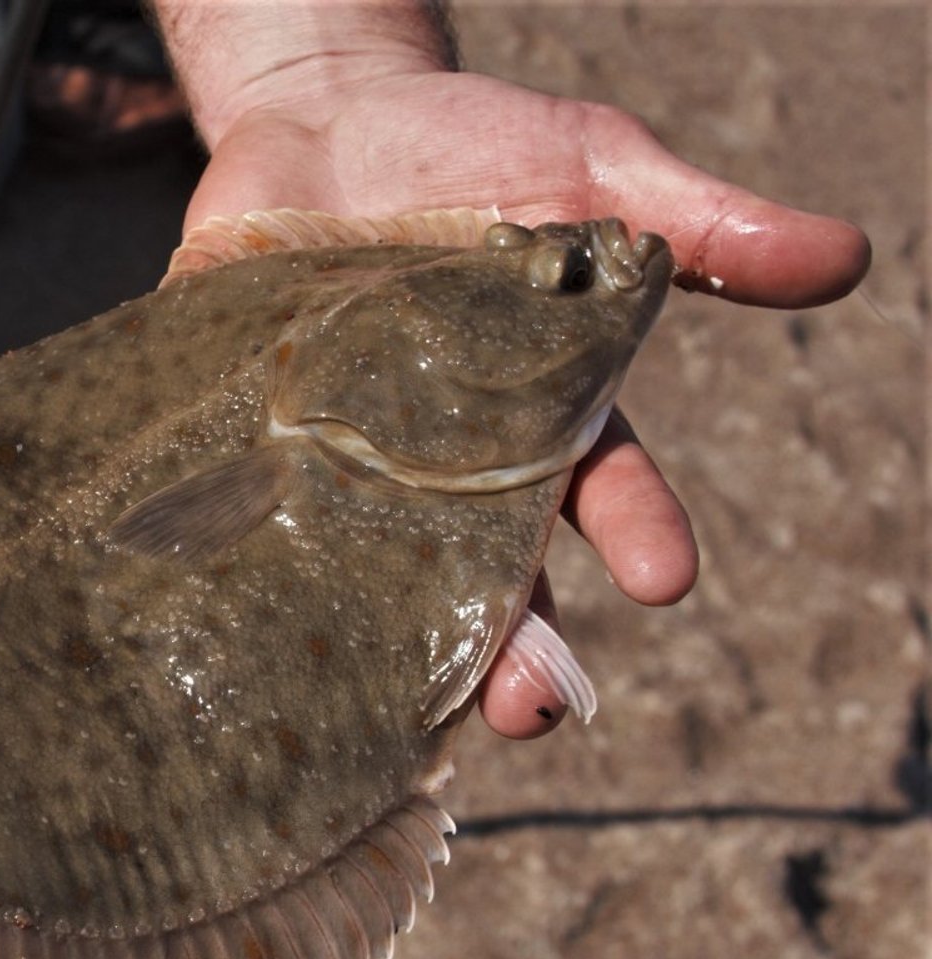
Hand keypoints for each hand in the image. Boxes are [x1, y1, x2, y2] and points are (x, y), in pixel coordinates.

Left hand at [181, 69, 868, 736]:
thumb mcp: (592, 163)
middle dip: (515, 642)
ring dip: (392, 642)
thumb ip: (701, 219)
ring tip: (406, 708)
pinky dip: (252, 557)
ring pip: (373, 568)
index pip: (599, 486)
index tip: (664, 578)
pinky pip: (253, 505)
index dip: (636, 531)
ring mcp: (343, 452)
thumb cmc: (476, 147)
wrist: (328, 116)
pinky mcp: (247, 432)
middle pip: (487, 568)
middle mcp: (442, 454)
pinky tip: (254, 614)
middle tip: (532, 708)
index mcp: (537, 409)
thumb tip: (846, 258)